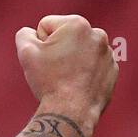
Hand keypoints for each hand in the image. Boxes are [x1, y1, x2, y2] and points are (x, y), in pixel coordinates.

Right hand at [15, 15, 117, 136]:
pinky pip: (92, 65)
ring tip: (66, 79)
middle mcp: (98, 35)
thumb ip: (25, 34)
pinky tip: (77, 85)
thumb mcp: (26, 52)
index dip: (39, 43)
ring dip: (71, 60)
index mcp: (77, 24)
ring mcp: (108, 53)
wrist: (71, 112)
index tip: (45, 60)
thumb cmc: (49, 81)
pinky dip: (84, 72)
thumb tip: (32, 33)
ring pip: (79, 51)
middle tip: (55, 70)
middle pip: (65, 37)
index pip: (47, 25)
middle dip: (58, 49)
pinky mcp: (112, 70)